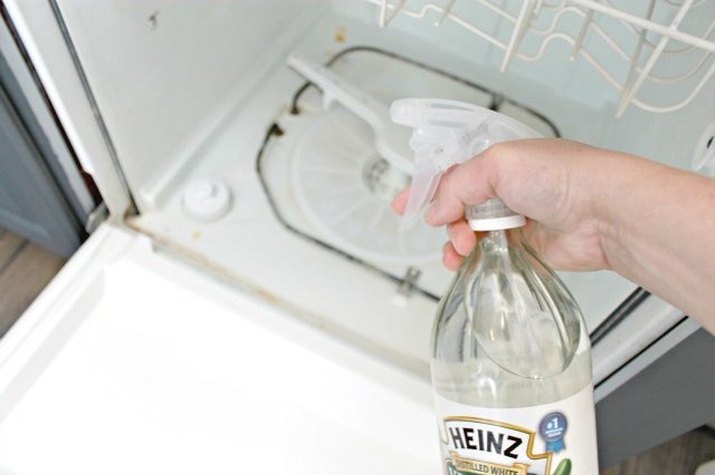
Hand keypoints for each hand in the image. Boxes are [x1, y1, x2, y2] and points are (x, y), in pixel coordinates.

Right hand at [393, 139, 615, 270]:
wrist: (603, 213)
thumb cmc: (561, 176)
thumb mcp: (497, 165)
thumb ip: (457, 186)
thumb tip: (434, 211)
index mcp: (498, 162)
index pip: (453, 174)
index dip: (427, 190)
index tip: (403, 205)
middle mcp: (505, 190)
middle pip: (456, 207)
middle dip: (445, 219)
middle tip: (450, 228)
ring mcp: (513, 219)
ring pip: (468, 233)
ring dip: (455, 242)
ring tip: (460, 248)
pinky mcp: (523, 247)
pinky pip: (486, 254)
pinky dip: (472, 259)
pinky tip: (465, 261)